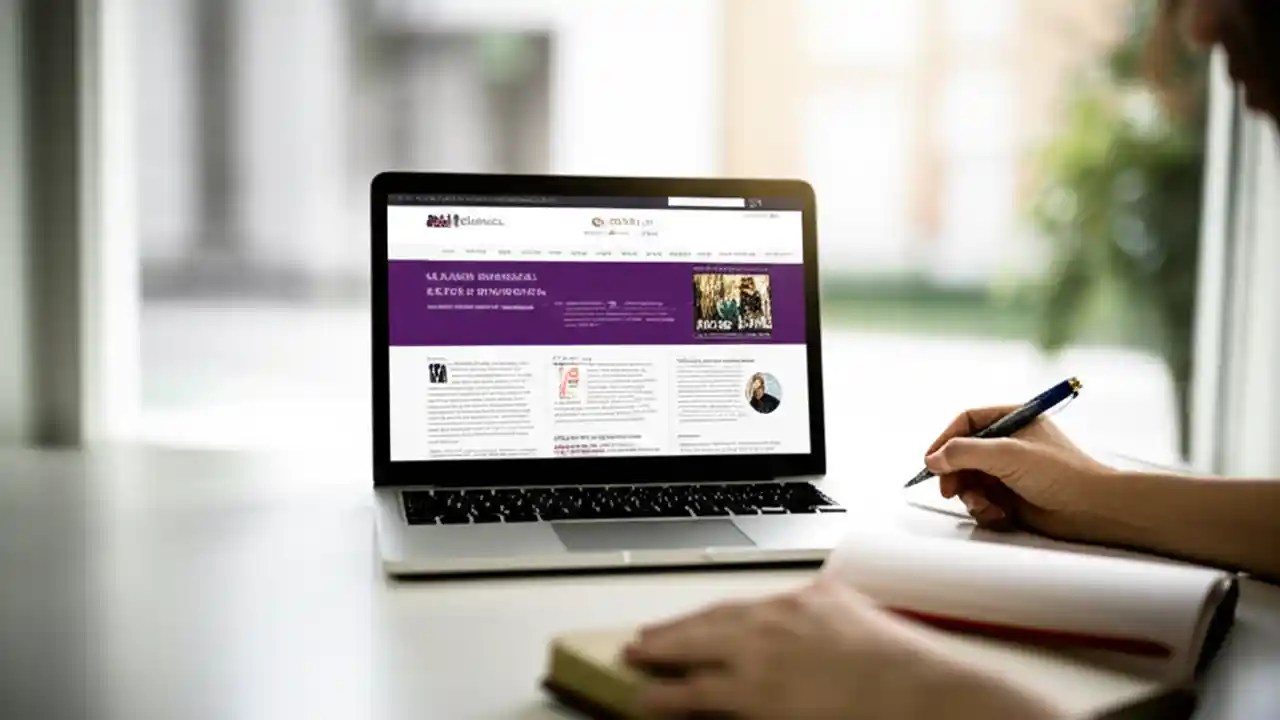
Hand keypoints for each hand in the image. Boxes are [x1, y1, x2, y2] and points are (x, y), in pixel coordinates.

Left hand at [623, 579, 1063, 719]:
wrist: (927, 699)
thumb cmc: (913, 677)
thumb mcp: (871, 631)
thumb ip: (840, 626)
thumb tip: (828, 647)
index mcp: (815, 599)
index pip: (752, 605)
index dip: (721, 616)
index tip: (706, 620)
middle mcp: (780, 617)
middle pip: (715, 617)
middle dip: (681, 626)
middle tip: (651, 634)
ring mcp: (762, 653)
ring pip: (697, 646)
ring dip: (663, 650)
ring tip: (637, 656)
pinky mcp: (751, 692)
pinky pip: (695, 692)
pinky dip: (666, 694)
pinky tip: (646, 698)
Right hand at [924, 406, 1117, 541]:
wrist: (1094, 509)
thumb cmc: (1059, 473)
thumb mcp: (1007, 454)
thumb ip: (965, 452)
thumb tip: (933, 459)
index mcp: (1014, 420)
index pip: (968, 422)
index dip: (945, 440)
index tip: (930, 461)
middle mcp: (1011, 443)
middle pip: (965, 454)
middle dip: (955, 474)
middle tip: (948, 491)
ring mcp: (1012, 471)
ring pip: (972, 480)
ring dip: (971, 495)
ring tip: (983, 505)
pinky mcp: (1014, 497)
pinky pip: (984, 500)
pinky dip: (986, 509)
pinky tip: (999, 515)